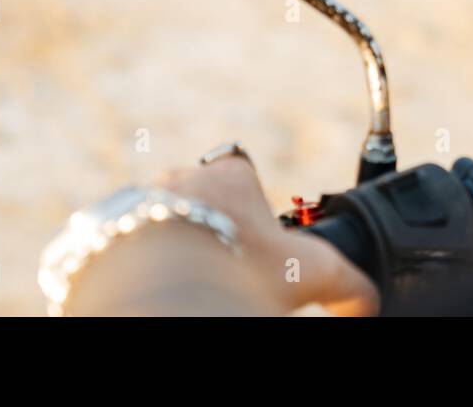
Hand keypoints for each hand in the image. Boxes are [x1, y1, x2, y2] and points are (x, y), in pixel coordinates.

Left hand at [66, 155, 378, 315]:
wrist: (163, 291)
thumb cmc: (238, 270)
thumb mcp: (309, 273)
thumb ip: (348, 282)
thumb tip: (371, 302)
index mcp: (230, 173)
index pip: (240, 169)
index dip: (248, 198)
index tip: (252, 232)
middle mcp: (179, 177)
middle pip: (197, 192)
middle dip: (207, 222)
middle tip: (222, 263)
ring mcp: (137, 201)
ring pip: (156, 215)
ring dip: (165, 239)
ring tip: (182, 278)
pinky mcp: (101, 231)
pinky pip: (118, 240)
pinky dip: (132, 259)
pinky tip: (151, 284)